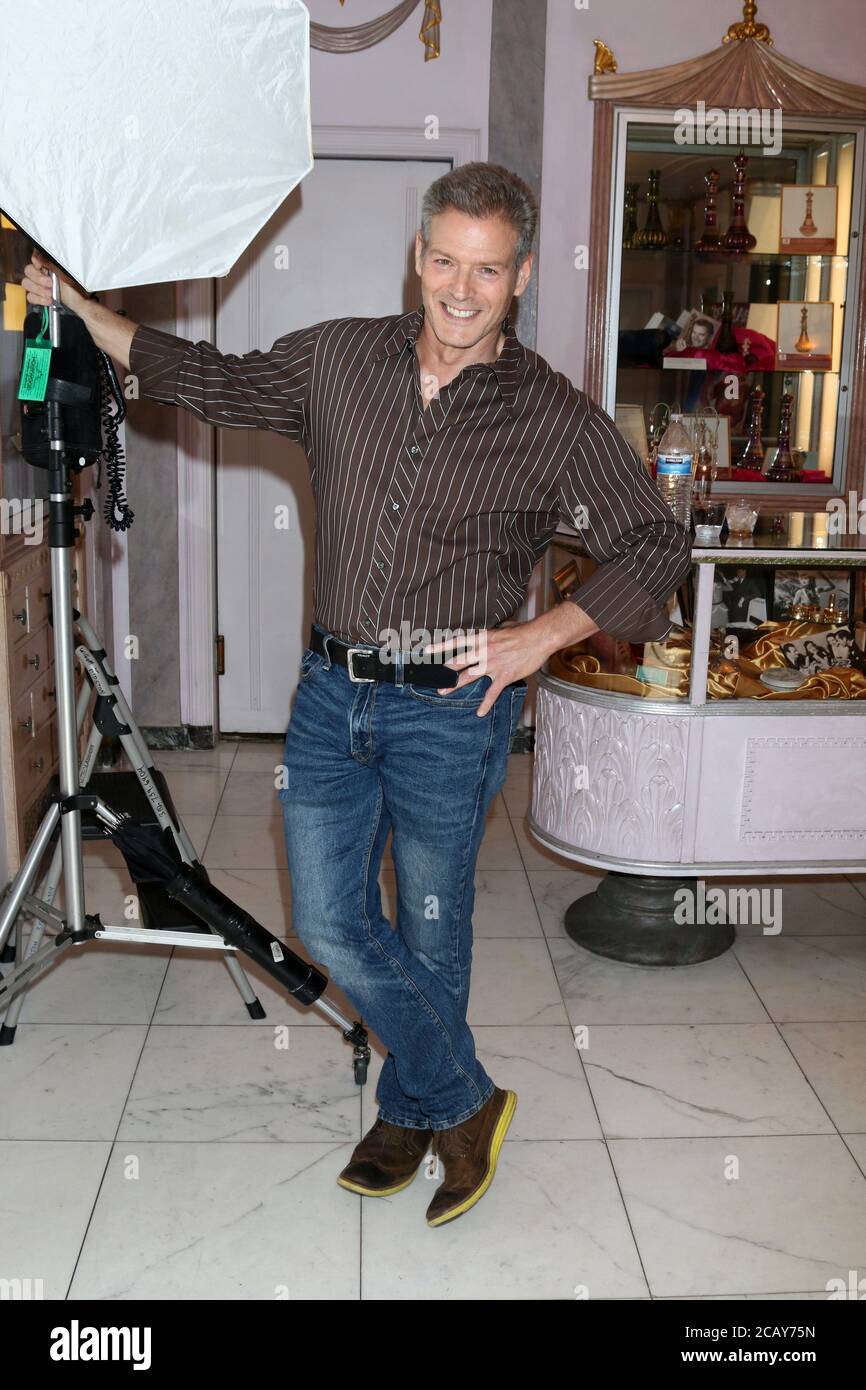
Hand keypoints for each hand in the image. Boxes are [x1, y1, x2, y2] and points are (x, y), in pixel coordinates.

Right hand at [20, 249, 86, 311]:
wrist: (79, 302)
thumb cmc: (75, 286)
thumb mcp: (65, 273)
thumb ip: (51, 264)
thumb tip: (39, 255)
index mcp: (47, 265)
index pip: (35, 257)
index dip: (35, 260)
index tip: (40, 266)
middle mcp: (41, 273)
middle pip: (28, 270)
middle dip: (38, 278)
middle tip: (50, 283)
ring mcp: (38, 285)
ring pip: (26, 283)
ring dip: (38, 289)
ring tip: (50, 293)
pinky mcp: (38, 296)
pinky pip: (30, 296)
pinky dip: (38, 299)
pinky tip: (48, 300)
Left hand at [422, 618, 550, 716]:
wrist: (539, 638)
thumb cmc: (523, 631)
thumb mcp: (501, 628)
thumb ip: (489, 635)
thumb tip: (484, 636)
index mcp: (482, 638)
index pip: (456, 641)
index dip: (440, 646)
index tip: (427, 650)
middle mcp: (483, 651)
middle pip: (458, 662)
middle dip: (444, 671)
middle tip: (432, 678)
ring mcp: (493, 665)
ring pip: (468, 677)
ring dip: (455, 685)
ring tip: (443, 692)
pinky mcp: (504, 676)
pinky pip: (492, 693)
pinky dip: (485, 704)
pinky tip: (479, 712)